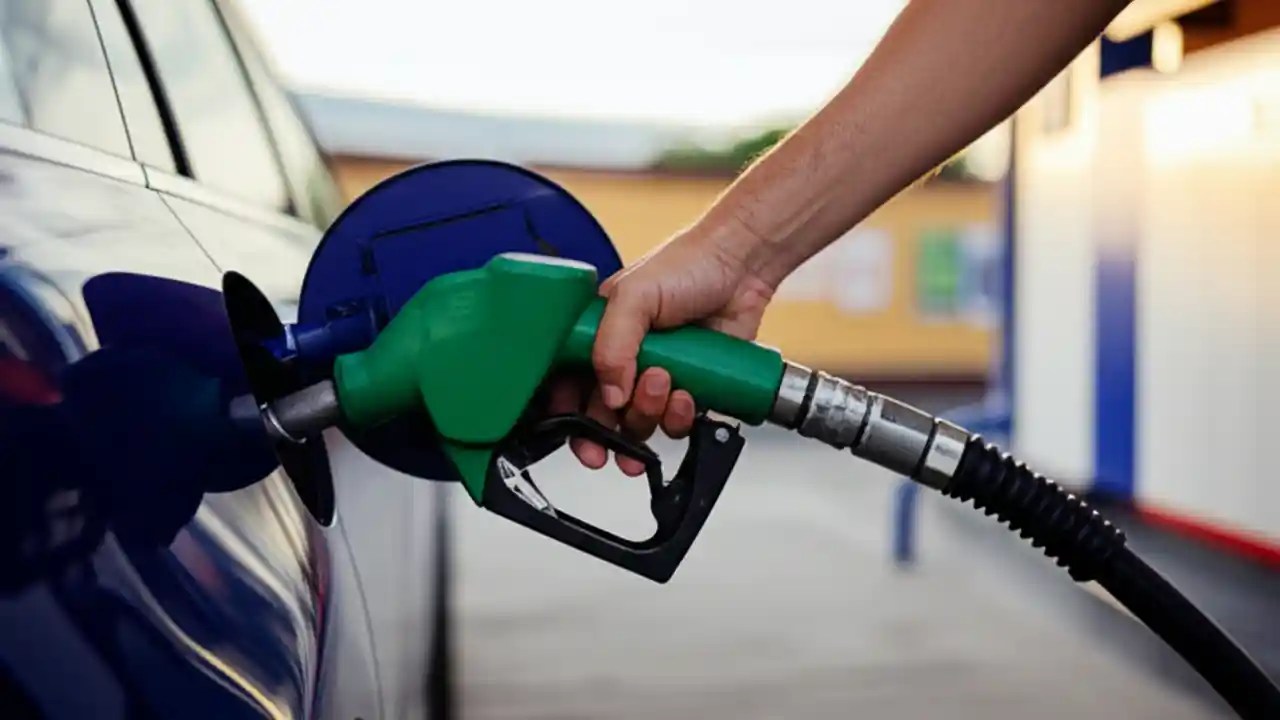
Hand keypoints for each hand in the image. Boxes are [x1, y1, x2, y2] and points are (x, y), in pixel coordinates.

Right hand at [547, 218, 775, 475]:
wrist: (742, 267)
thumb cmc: (688, 265)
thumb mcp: (634, 296)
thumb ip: (611, 346)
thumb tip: (610, 396)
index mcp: (598, 336)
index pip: (568, 384)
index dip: (568, 414)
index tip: (578, 433)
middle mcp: (624, 360)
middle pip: (602, 416)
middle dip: (609, 429)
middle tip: (617, 427)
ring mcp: (658, 378)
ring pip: (639, 424)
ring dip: (648, 414)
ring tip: (663, 382)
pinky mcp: (691, 390)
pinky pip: (676, 424)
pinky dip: (679, 418)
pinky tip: (687, 394)